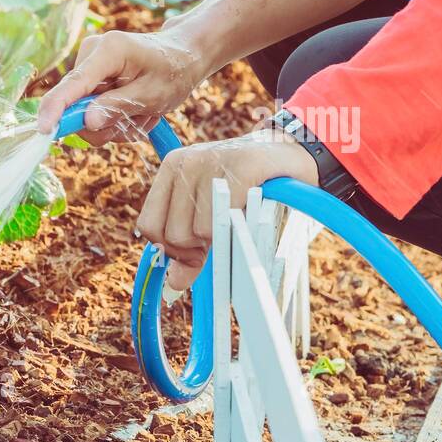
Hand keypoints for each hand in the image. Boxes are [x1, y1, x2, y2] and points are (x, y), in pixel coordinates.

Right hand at [36, 28, 210, 143]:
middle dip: (102, 125)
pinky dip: (112, 118)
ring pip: (84, 113)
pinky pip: (90, 110)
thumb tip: (87, 122)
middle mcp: (91, 54)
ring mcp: (88, 66)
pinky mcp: (90, 78)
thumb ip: (118, 106)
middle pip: (75, 105)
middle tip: (136, 124)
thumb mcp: (153, 93)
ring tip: (141, 114)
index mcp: (108, 51)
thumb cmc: (173, 69)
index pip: (73, 84)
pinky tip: (133, 110)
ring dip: (112, 124)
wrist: (183, 55)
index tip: (44, 130)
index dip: (55, 109)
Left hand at [136, 126, 318, 290]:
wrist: (293, 156)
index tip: (196, 249)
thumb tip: (172, 286)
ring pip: (198, 232)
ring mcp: (210, 161)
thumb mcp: (209, 216)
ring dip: (222, 237)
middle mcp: (184, 162)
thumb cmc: (247, 188)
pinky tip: (251, 208)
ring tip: (239, 216)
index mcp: (171, 170)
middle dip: (198, 249)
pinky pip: (225, 220)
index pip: (148, 226)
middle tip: (223, 232)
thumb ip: (189, 249)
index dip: (171, 249)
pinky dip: (240, 225)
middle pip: (172, 235)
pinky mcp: (241, 166)